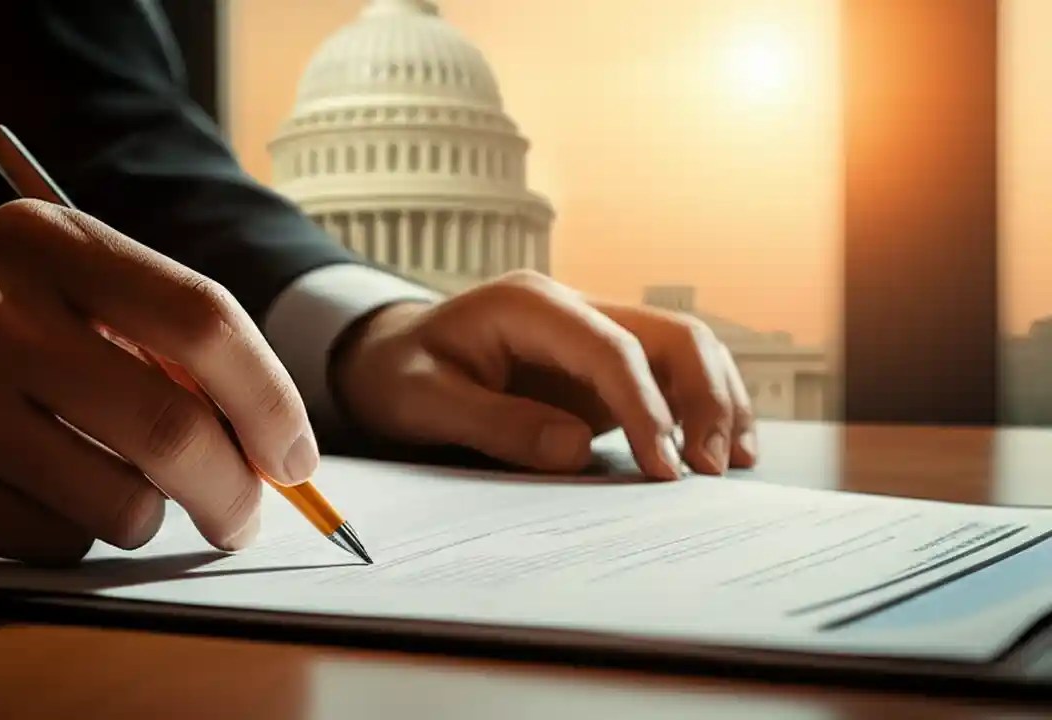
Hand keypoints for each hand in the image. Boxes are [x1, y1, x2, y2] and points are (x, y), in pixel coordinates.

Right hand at [0, 200, 316, 563]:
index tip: (296, 454)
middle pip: (178, 425)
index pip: (204, 320)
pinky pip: (60, 541)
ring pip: (126, 500)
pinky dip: (74, 532)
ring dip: (144, 513)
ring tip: (105, 485)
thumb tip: (260, 421)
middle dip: (235, 489)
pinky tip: (26, 492)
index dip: (270, 398)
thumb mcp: (37, 275)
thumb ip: (146, 325)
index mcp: (47, 241)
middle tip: (244, 515)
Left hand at [332, 271, 755, 478]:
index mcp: (529, 304)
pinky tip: (716, 449)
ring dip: (716, 399)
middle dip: (704, 396)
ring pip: (683, 348)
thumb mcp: (423, 400)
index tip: (663, 467)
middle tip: (709, 467)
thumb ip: (495, 423)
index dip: (646, 406)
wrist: (387, 359)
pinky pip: (668, 376)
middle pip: (669, 334)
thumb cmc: (399, 374)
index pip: (611, 347)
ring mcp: (592, 335)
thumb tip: (574, 450)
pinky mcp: (600, 367)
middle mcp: (572, 309)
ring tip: (731, 463)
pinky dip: (699, 406)